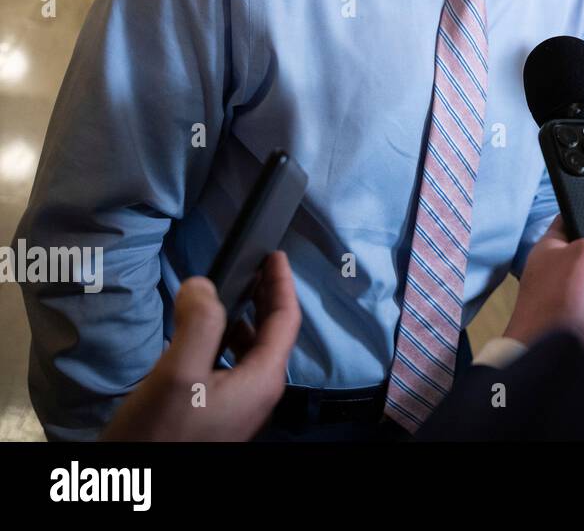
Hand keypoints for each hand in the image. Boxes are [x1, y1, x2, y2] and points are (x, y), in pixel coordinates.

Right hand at [101, 251, 299, 440]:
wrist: (141, 482)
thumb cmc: (162, 434)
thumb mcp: (178, 375)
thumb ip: (198, 324)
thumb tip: (203, 285)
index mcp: (264, 378)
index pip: (287, 319)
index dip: (282, 283)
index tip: (273, 254)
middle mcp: (260, 392)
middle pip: (273, 334)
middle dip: (265, 297)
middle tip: (251, 266)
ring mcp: (241, 406)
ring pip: (251, 351)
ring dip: (243, 320)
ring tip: (224, 295)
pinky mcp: (219, 415)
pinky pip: (232, 367)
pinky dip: (224, 343)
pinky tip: (201, 338)